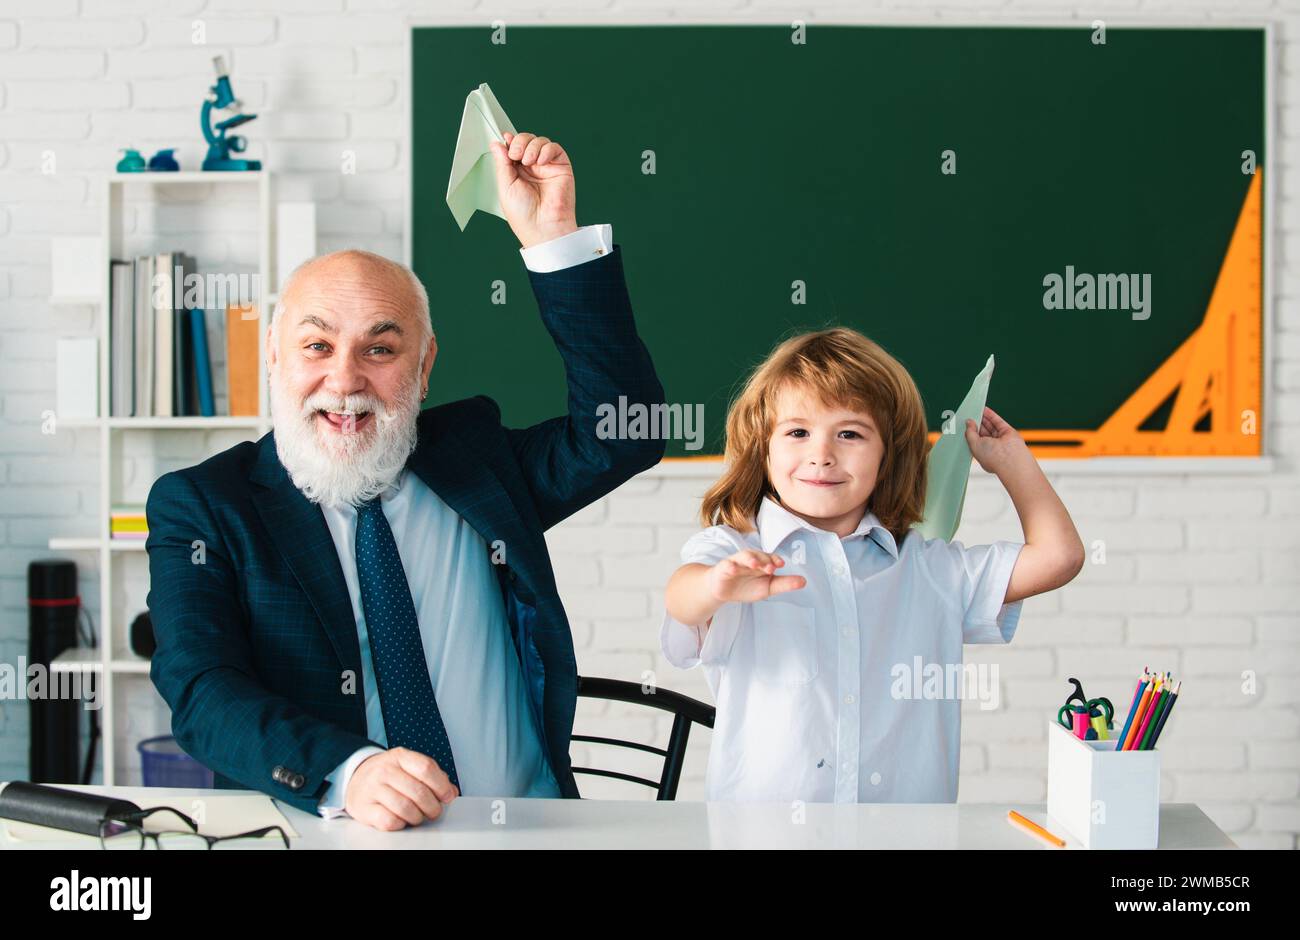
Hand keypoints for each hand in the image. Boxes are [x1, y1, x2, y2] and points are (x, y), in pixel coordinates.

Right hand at [344, 747, 458, 830]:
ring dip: (418, 817)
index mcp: (400, 756)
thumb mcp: (409, 767)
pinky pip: (389, 821)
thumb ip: (432, 776)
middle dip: (432, 807)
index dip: (441, 785)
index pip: (426, 768)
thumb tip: (451, 792)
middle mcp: (384, 770)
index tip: (447, 796)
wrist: (356, 779)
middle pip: (418, 791)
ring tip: (418, 816)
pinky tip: (401, 819)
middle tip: (434, 812)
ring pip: (405, 808)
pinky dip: (400, 824)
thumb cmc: (389, 775)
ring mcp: (372, 788)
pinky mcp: (363, 808)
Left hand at [489, 130, 577, 248]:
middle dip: (520, 142)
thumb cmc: (524, 215)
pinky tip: (540, 162)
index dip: (509, 141)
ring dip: (531, 146)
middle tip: (516, 155)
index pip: (512, 148)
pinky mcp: (561, 167)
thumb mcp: (505, 186)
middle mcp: (531, 168)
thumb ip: (502, 163)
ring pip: (539, 141)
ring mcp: (546, 167)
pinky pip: (554, 148)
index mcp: (516, 173)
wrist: (543, 227)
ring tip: (528, 161)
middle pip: (526, 140)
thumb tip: (497, 144)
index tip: (506, 140)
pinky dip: (546, 150)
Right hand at [707, 550, 805, 603]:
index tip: (781, 565)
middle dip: (764, 560)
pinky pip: (727, 565)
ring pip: (743, 556)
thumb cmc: (746, 586)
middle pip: (758, 554)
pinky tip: (734, 569)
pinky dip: (731, 566)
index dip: (775, 559)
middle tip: (771, 568)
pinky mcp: (724, 568)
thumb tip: (804, 581)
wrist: (723, 591)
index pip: (770, 557)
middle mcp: (750, 560)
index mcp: (762, 563)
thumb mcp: (767, 588)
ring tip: (755, 564)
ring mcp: (736, 562)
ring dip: (750, 558)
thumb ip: (784, 584)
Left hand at [964, 406, 1029, 475]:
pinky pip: (998, 421)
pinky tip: (984, 409)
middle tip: (969, 414)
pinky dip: (991, 415)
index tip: (964, 423)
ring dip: (983, 417)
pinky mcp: (1008, 432)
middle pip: (982, 431)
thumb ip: (970, 432)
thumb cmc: (992, 458)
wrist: (1010, 459)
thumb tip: (969, 422)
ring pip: (990, 425)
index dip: (970, 431)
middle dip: (976, 423)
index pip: (974, 440)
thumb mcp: (974, 444)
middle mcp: (992, 447)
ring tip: (975, 409)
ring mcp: (1000, 439)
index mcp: (982, 453)